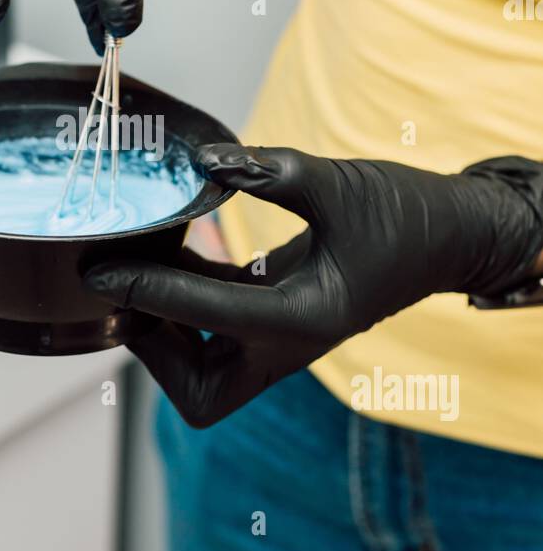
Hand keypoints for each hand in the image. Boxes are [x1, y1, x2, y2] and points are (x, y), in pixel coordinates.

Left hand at [85, 145, 542, 426]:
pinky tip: (171, 250)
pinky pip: (216, 332)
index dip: (145, 293)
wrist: (448, 237)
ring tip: (136, 265)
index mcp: (303, 320)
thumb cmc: (405, 215)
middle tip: (127, 289)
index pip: (204, 318)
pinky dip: (185, 302)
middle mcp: (288, 345)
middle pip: (197, 390)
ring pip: (203, 374)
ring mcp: (282, 342)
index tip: (101, 271)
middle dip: (154, 349)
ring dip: (164, 330)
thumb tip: (206, 160)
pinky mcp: (277, 323)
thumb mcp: (339, 183)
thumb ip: (270, 171)